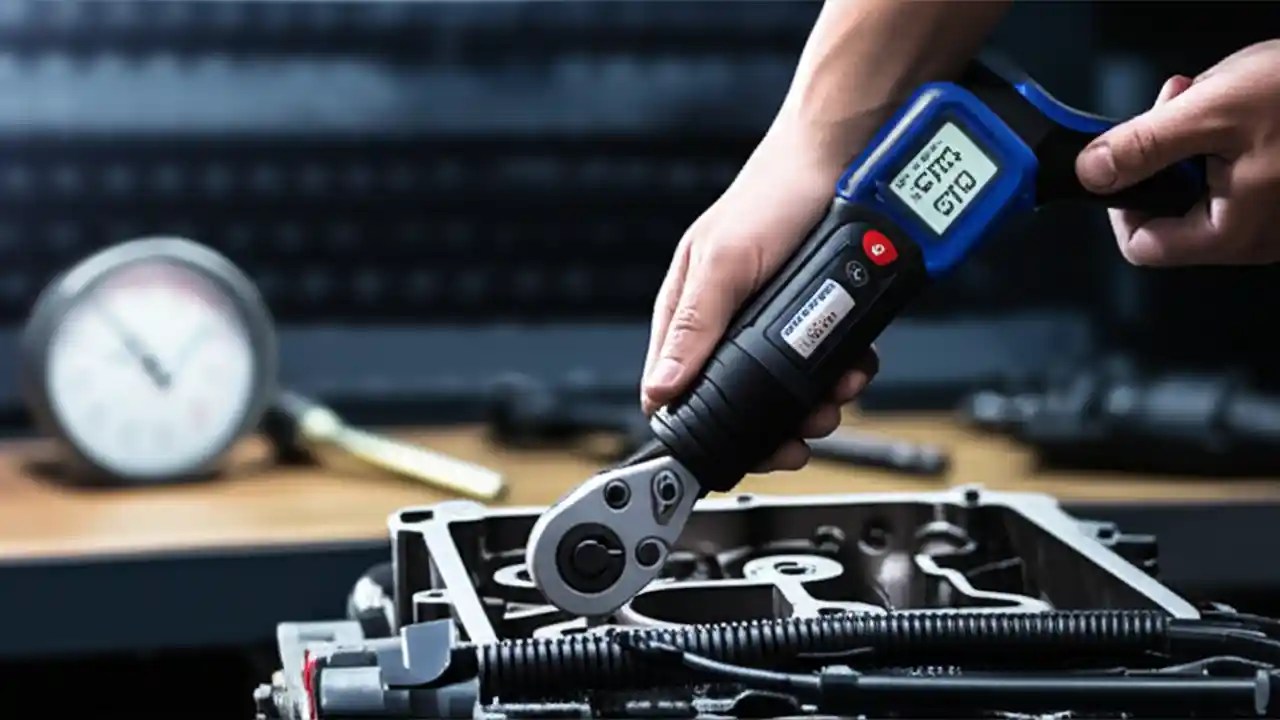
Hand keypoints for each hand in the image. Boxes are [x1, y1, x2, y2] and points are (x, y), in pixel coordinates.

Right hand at [640, 121, 879, 472]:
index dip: (707, 427)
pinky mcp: (816, 321)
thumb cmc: (774, 193)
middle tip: (806, 426)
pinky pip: (827, 367)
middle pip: (742, 403)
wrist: (845, 158)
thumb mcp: (726, 263)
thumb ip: (695, 325)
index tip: (745, 447)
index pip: (676, 390)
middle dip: (780, 423)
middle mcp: (727, 324)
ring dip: (819, 402)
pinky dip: (845, 374)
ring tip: (840, 389)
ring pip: (790, 392)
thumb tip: (660, 386)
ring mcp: (773, 325)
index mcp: (689, 312)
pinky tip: (856, 365)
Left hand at [1075, 40, 1279, 265]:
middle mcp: (1255, 236)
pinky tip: (1243, 104)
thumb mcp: (1212, 110)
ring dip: (1192, 138)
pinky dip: (1225, 137)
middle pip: (1169, 212)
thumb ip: (1143, 146)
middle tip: (1176, 104)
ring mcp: (1274, 217)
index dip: (1119, 203)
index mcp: (1232, 232)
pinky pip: (1236, 175)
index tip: (1121, 161)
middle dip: (1161, 154)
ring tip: (1215, 97)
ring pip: (1201, 187)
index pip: (1142, 246)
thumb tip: (1091, 173)